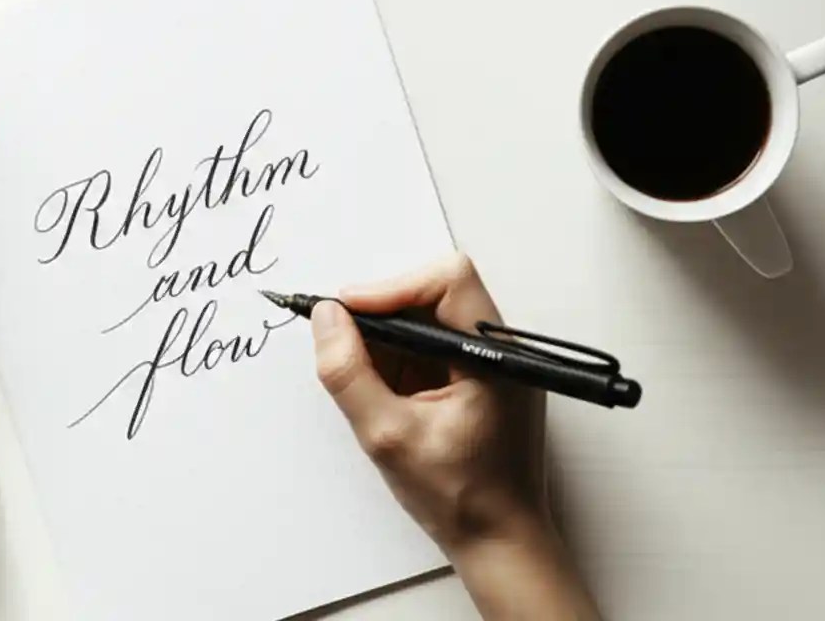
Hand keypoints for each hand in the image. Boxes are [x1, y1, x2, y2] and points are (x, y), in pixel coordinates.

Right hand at [310, 253, 599, 619]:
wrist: (500, 542)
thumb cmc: (460, 499)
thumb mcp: (387, 437)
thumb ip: (350, 373)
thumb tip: (325, 319)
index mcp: (494, 356)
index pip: (447, 281)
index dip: (391, 287)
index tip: (346, 310)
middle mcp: (500, 350)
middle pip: (434, 294)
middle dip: (381, 311)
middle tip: (338, 337)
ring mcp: (491, 364)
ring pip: (429, 319)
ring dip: (387, 337)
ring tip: (362, 377)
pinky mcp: (477, 378)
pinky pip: (431, 347)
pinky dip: (398, 359)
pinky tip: (382, 391)